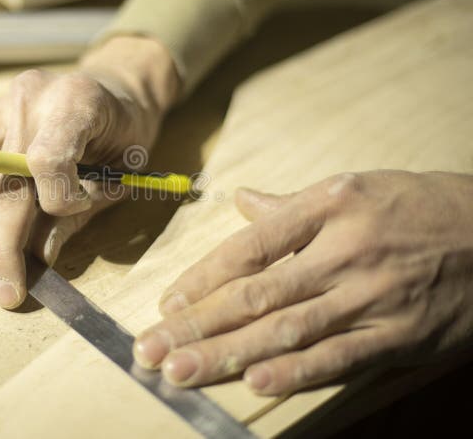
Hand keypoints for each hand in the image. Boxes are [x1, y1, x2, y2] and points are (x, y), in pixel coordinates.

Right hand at [0, 37, 179, 308]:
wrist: (116, 87)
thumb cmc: (126, 133)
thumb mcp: (122, 171)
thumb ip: (81, 209)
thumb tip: (38, 258)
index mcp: (73, 101)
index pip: (46, 159)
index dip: (59, 199)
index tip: (78, 211)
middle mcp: (28, 99)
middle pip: (0, 180)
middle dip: (0, 245)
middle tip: (5, 293)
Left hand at [133, 170, 472, 394]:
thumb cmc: (417, 206)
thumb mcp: (355, 189)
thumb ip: (293, 205)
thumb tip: (242, 203)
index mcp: (329, 206)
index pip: (251, 247)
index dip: (203, 277)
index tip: (167, 302)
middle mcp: (345, 250)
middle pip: (258, 293)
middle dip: (199, 325)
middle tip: (152, 349)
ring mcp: (374, 294)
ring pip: (289, 329)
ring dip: (230, 354)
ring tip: (182, 372)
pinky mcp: (401, 333)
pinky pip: (342, 355)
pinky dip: (298, 371)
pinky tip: (256, 381)